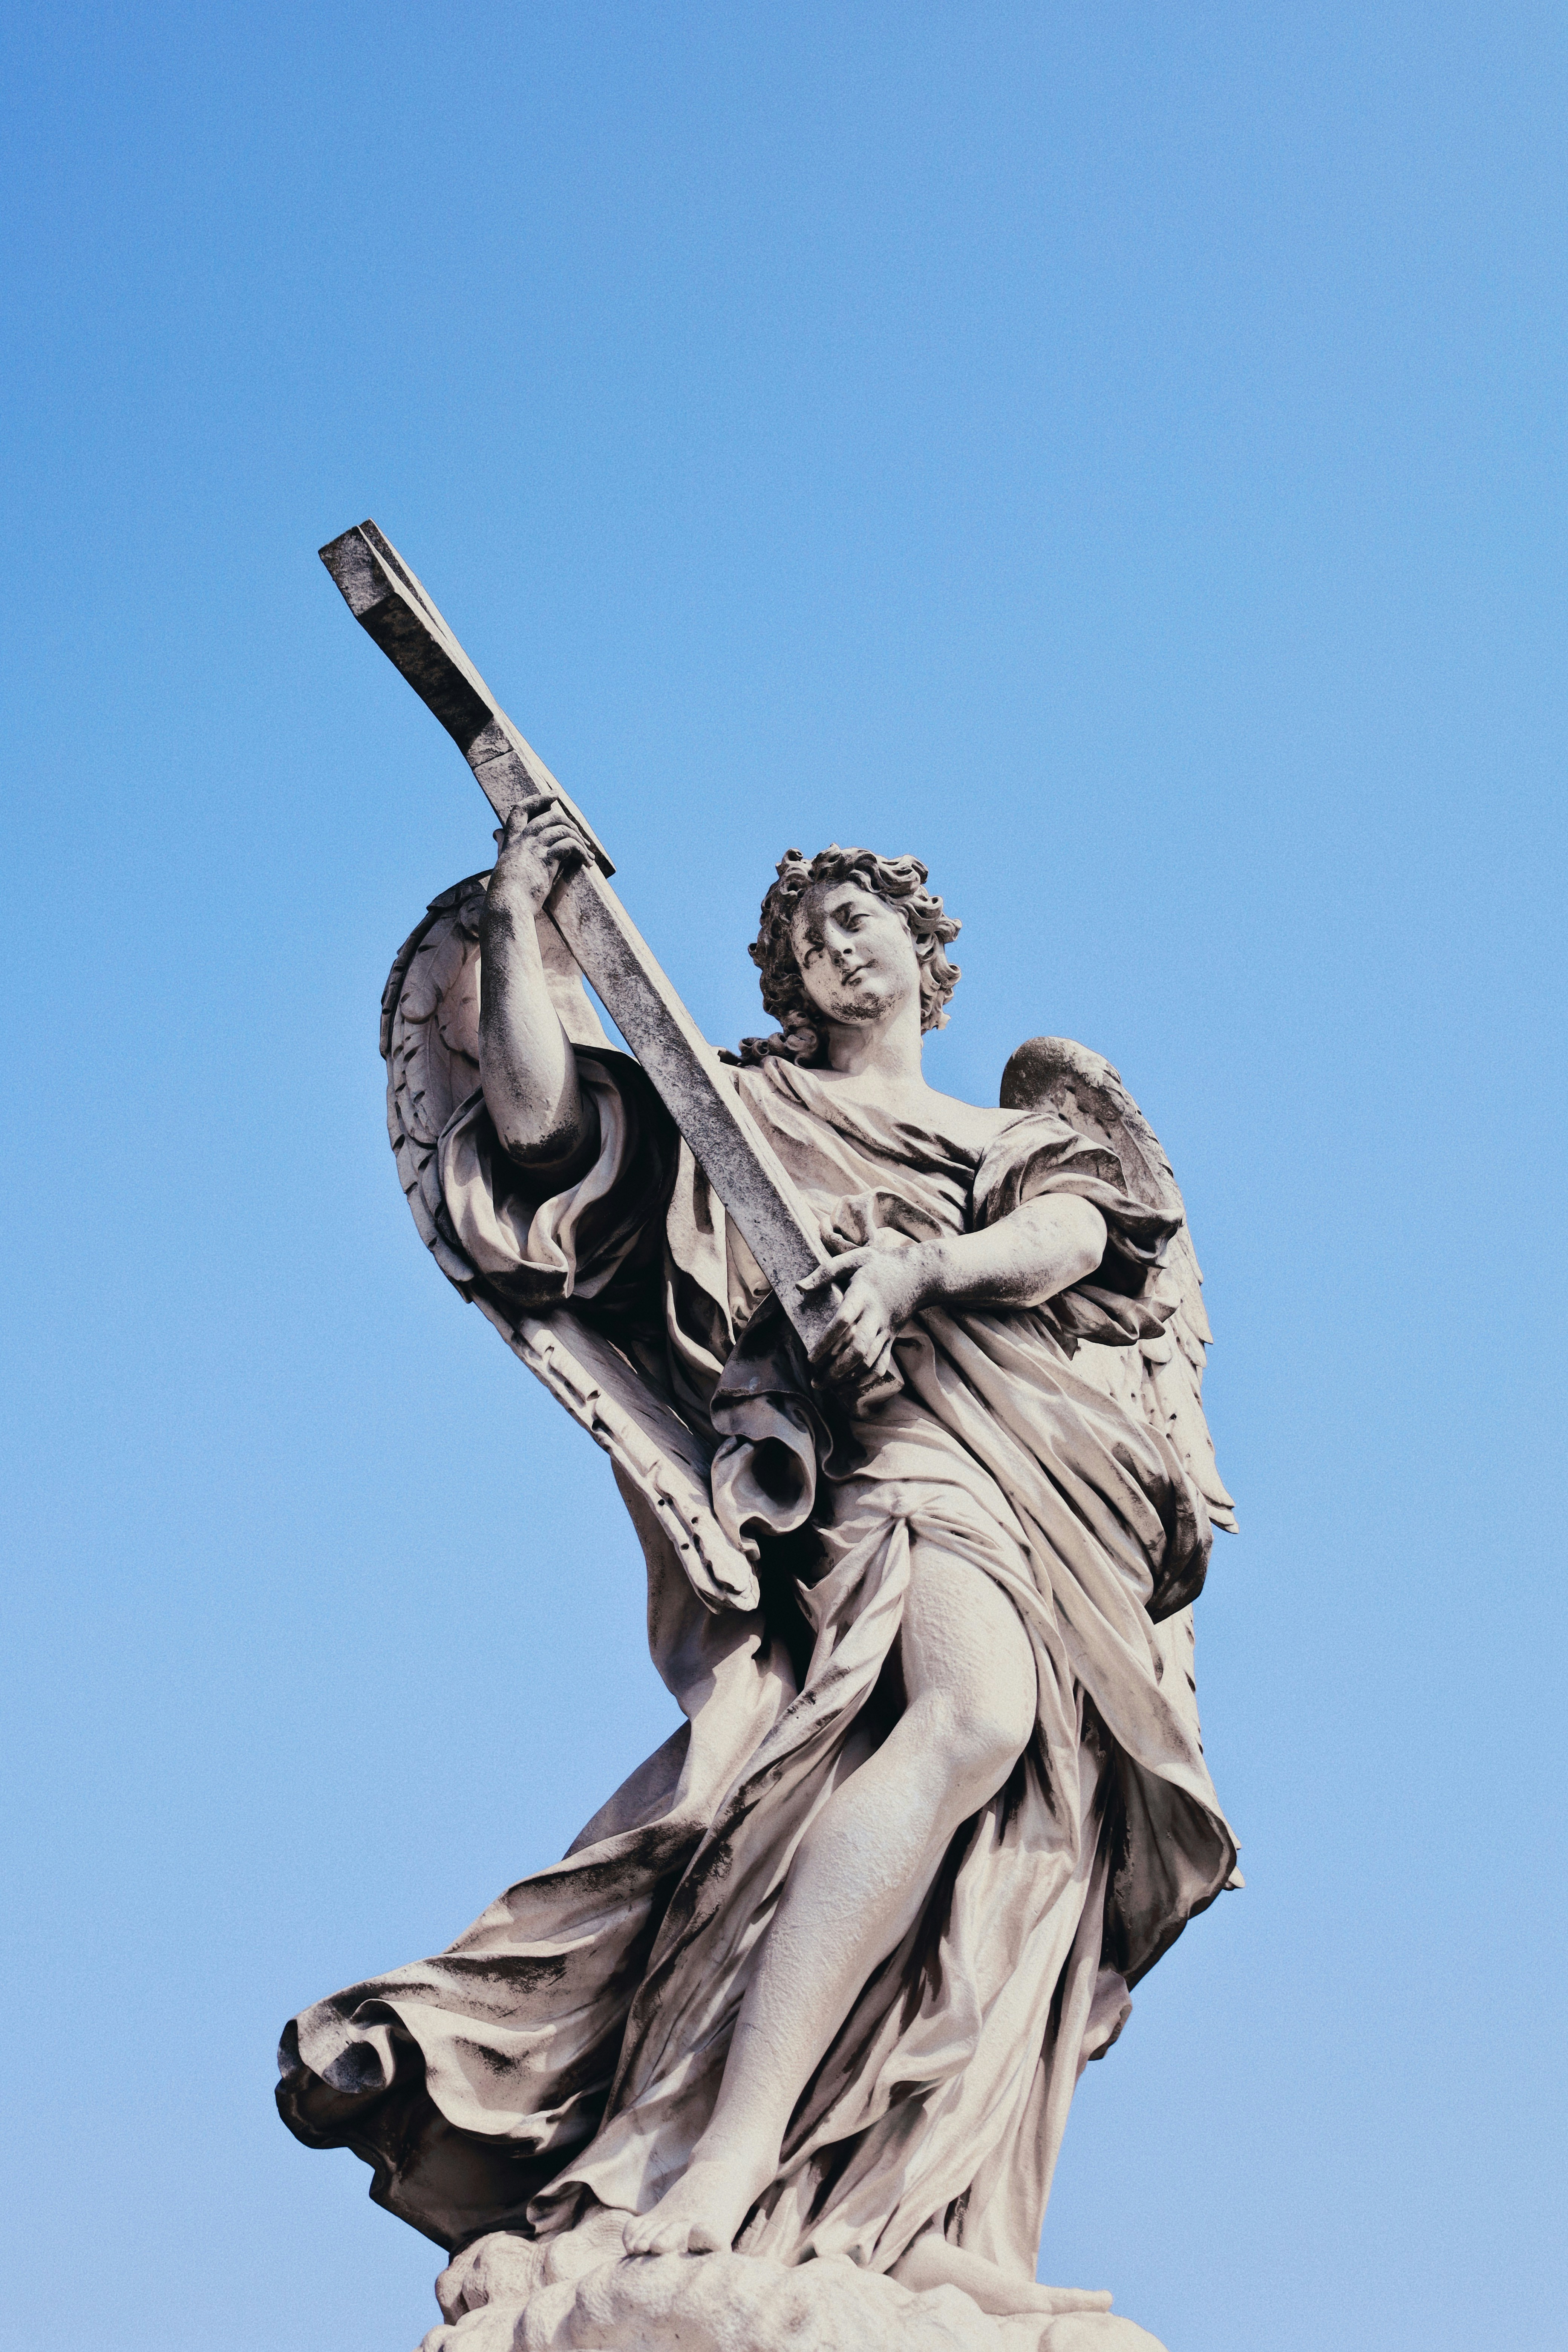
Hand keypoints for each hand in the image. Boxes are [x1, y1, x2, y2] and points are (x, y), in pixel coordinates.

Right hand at [487, 795, 588, 921]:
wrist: (506, 907)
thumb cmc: (505, 895)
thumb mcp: (503, 868)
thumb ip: (505, 851)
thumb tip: (501, 839)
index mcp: (510, 843)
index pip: (520, 810)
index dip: (537, 799)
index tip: (554, 796)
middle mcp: (522, 841)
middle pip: (549, 816)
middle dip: (569, 821)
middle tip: (581, 834)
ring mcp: (533, 848)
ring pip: (561, 827)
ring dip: (579, 839)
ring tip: (588, 853)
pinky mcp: (545, 859)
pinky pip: (569, 845)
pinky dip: (582, 852)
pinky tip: (587, 863)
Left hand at [797, 1240, 935, 1388]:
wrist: (921, 1275)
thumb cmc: (882, 1264)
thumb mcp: (855, 1258)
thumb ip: (826, 1271)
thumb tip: (799, 1287)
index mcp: (863, 1295)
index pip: (844, 1322)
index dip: (827, 1342)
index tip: (811, 1357)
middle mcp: (875, 1316)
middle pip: (857, 1349)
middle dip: (835, 1370)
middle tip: (815, 1380)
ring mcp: (885, 1330)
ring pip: (868, 1360)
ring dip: (847, 1377)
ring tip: (825, 1384)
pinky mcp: (892, 1338)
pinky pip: (881, 1363)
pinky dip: (866, 1378)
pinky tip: (850, 1386)